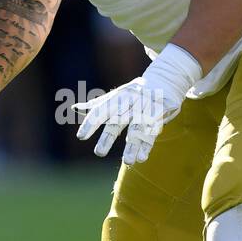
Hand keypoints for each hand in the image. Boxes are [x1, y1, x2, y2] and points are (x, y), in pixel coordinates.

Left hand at [75, 43, 201, 164]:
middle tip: (99, 153)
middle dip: (108, 137)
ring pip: (137, 128)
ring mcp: (147, 107)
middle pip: (118, 121)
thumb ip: (98, 104)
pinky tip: (142, 158)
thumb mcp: (117, 96)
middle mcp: (131, 101)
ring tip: (127, 162)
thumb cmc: (136, 92)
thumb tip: (75, 108)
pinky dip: (147, 144)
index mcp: (118, 97)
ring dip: (132, 146)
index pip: (101, 110)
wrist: (166, 78)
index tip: (81, 137)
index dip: (91, 123)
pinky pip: (153, 130)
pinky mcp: (161, 112)